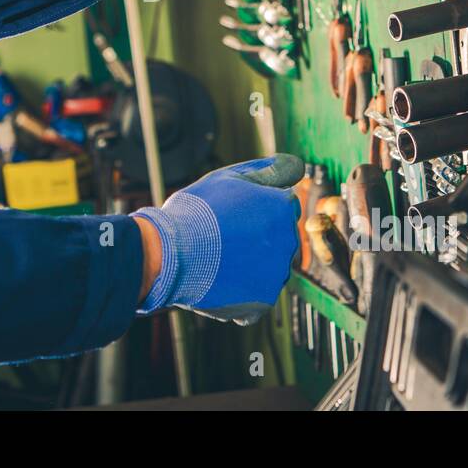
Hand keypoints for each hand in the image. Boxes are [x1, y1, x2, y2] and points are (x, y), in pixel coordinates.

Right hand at [131, 154, 303, 324]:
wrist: (169, 253)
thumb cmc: (197, 211)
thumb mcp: (230, 177)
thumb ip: (270, 171)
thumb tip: (298, 166)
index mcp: (283, 207)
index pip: (281, 207)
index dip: (255, 209)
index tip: (231, 214)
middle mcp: (288, 241)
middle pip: (277, 238)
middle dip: (256, 237)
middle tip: (222, 235)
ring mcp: (277, 274)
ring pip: (268, 267)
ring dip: (249, 264)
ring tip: (217, 257)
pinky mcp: (263, 301)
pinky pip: (257, 294)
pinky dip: (241, 290)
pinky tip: (219, 278)